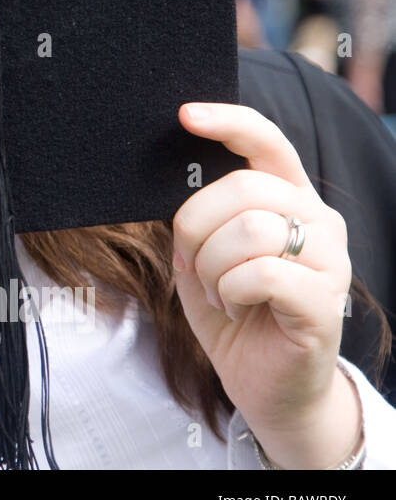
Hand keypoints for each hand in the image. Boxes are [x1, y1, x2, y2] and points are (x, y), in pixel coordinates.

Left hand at [173, 102, 358, 467]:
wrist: (264, 385)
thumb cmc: (233, 312)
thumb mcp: (202, 253)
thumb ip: (198, 215)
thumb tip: (170, 176)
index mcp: (289, 198)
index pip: (266, 142)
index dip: (228, 122)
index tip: (185, 114)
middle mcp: (318, 220)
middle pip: (241, 188)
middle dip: (195, 226)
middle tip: (195, 264)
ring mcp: (329, 260)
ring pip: (249, 229)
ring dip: (212, 266)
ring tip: (219, 292)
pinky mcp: (324, 301)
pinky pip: (261, 274)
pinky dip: (230, 292)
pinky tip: (237, 308)